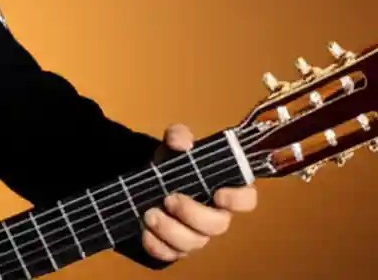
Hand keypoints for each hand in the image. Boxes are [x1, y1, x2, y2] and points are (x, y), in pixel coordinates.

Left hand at [140, 124, 257, 261]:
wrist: (146, 182)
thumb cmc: (171, 165)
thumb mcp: (173, 146)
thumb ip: (179, 136)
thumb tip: (181, 142)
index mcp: (223, 190)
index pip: (246, 200)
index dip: (237, 200)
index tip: (218, 193)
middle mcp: (214, 216)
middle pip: (218, 226)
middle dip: (193, 214)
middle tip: (169, 198)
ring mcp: (195, 235)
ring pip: (194, 243)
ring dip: (170, 229)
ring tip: (149, 213)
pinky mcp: (174, 248)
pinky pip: (170, 254)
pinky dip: (156, 244)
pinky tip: (144, 231)